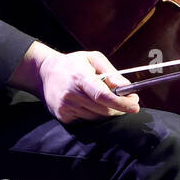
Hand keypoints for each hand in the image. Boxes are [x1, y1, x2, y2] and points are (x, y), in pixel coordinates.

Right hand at [13, 42, 140, 123]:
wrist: (45, 72)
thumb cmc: (74, 64)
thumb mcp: (93, 59)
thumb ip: (111, 72)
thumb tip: (127, 86)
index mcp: (80, 77)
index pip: (103, 95)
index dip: (121, 103)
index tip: (135, 105)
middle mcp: (71, 94)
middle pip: (103, 109)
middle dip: (120, 108)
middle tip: (130, 101)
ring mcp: (65, 107)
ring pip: (97, 117)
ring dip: (108, 111)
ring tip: (109, 99)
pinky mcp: (62, 116)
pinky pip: (86, 120)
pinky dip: (95, 114)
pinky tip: (92, 103)